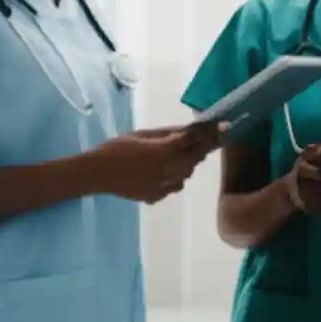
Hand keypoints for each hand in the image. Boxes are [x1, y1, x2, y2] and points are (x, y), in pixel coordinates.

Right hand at [90, 125, 221, 203]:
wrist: (96, 174)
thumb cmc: (116, 148)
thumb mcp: (142, 135)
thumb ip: (167, 134)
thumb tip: (188, 129)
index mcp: (165, 151)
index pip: (195, 139)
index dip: (211, 132)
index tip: (224, 126)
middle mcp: (170, 170)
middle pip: (196, 157)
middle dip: (205, 146)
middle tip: (215, 137)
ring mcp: (165, 186)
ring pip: (187, 172)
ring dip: (190, 161)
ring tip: (187, 151)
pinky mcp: (159, 195)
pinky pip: (175, 183)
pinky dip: (176, 174)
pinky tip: (167, 168)